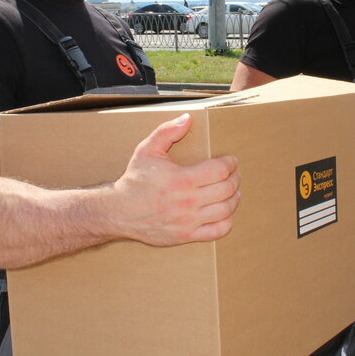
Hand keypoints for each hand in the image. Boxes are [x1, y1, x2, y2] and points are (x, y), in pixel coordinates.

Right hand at [109, 114, 240, 245]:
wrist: (119, 212)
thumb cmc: (135, 180)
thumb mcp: (147, 150)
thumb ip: (167, 132)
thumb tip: (187, 119)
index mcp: (181, 179)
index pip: (219, 170)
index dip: (230, 164)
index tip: (231, 161)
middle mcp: (187, 202)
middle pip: (226, 189)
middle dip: (235, 178)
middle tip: (234, 174)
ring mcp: (188, 221)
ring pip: (225, 210)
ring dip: (234, 199)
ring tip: (234, 191)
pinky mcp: (185, 236)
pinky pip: (217, 231)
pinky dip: (227, 221)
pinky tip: (225, 212)